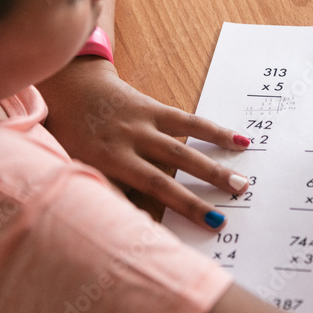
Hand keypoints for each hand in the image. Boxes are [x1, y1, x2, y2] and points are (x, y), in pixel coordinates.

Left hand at [35, 57, 248, 229]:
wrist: (72, 85)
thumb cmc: (71, 132)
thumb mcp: (73, 164)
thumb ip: (102, 188)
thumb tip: (132, 222)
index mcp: (106, 158)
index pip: (144, 188)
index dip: (174, 206)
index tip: (197, 227)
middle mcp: (128, 141)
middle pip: (167, 171)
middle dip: (198, 193)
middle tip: (227, 212)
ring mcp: (143, 123)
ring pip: (183, 146)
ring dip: (214, 165)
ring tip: (241, 183)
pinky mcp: (155, 108)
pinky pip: (189, 121)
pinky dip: (214, 131)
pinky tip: (239, 141)